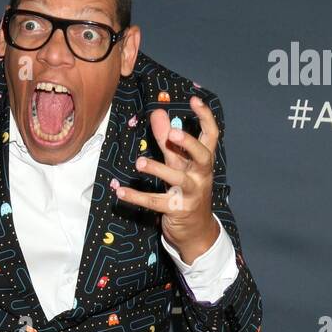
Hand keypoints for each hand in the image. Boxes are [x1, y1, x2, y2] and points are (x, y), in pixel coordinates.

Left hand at [115, 96, 218, 263]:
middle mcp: (200, 175)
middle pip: (202, 155)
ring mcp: (190, 194)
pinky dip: (136, 197)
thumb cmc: (186, 191)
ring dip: (158, 169)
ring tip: (139, 162)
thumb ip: (167, 140)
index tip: (194, 100)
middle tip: (173, 133)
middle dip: (189, 143)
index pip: (211, 135)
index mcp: (203, 161)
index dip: (205, 117)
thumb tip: (158, 113)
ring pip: (178, 179)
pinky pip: (155, 202)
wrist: (196, 231)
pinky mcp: (176, 210)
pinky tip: (120, 191)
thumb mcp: (178, 164)